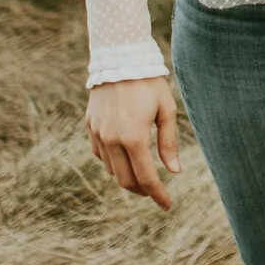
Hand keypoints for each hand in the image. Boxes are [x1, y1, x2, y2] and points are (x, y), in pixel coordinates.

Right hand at [87, 74, 179, 207]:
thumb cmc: (149, 83)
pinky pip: (100, 155)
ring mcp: (98, 134)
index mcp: (134, 138)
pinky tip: (125, 158)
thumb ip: (168, 142)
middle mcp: (112, 140)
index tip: (167, 205)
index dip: (157, 195)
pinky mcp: (91, 126)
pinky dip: (112, 163)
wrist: (119, 58)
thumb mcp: (166, 110)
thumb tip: (173, 171)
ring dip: (127, 177)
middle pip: (125, 180)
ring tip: (142, 174)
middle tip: (155, 192)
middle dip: (142, 191)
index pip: (145, 178)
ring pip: (111, 170)